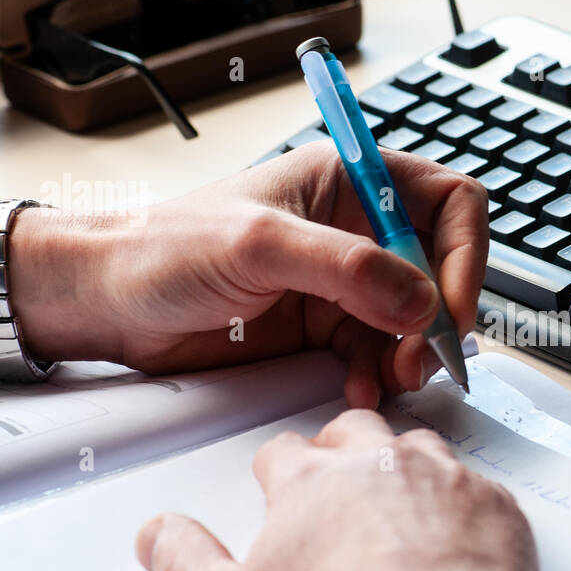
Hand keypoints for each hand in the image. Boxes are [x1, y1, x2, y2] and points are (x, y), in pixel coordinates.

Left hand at [12, 142, 488, 405]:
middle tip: (418, 357)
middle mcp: (354, 228)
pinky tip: (358, 388)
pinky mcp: (324, 326)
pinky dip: (380, 374)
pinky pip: (379, 352)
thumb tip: (419, 301)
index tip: (450, 307)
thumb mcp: (259, 245)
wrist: (106, 301)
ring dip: (412, 353)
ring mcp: (342, 281)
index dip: (465, 255)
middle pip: (440, 268)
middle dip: (438, 316)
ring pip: (415, 319)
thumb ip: (346, 268)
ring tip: (387, 378)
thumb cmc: (162, 248)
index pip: (449, 204)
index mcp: (349, 182)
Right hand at [134, 409, 570, 570]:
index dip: (278, 472)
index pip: (281, 452)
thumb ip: (184, 563)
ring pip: (419, 447)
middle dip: (342, 451)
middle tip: (342, 487)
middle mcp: (379, 462)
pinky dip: (465, 505)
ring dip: (407, 469)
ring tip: (401, 510)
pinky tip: (457, 540)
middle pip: (353, 431)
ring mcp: (443, 476)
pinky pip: (477, 486)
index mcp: (310, 480)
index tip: (281, 489)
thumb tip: (156, 533)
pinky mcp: (494, 503)